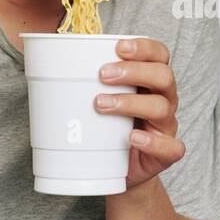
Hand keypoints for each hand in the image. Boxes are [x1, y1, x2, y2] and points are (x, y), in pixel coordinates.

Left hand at [94, 37, 185, 188]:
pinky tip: (132, 137)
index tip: (118, 47)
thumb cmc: (105, 129)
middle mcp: (163, 99)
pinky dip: (152, 141)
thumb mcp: (98, 99)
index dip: (144, 47)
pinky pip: (172, 147)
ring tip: (101, 104)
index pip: (159, 55)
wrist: (114, 171)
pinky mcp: (165, 154)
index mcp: (150, 81)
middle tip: (103, 74)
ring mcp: (165, 126)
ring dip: (131, 102)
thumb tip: (47, 56)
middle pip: (163, 76)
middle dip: (134, 71)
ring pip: (161, 108)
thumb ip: (86, 80)